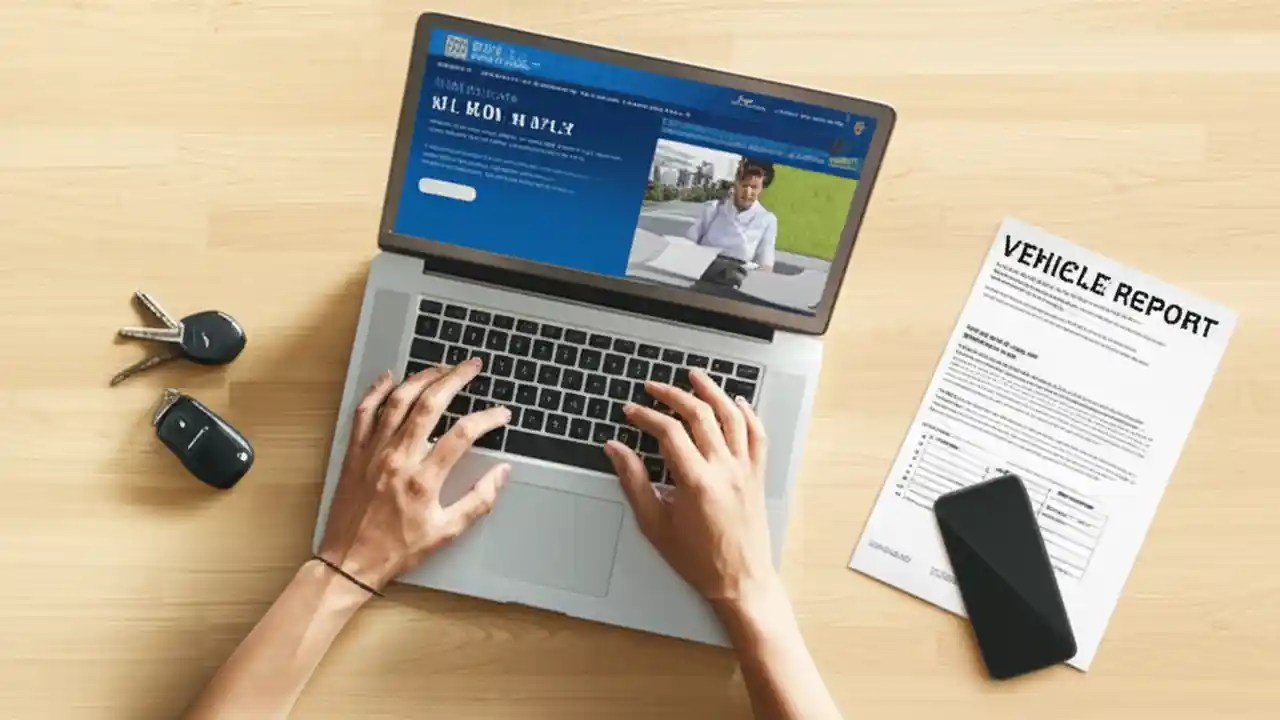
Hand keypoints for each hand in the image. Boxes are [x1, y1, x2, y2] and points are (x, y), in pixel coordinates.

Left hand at [318, 359, 511, 590]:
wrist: (350, 561)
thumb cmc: (396, 550)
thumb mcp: (447, 532)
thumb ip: (479, 500)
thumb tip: (502, 472)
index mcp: (423, 480)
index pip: (463, 434)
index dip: (487, 418)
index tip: (501, 414)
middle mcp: (398, 458)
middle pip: (430, 404)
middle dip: (455, 379)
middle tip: (472, 367)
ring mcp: (373, 452)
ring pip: (398, 400)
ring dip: (422, 377)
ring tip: (441, 367)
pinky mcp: (355, 452)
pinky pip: (364, 411)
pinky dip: (377, 390)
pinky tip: (390, 377)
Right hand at [604, 369, 777, 605]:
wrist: (740, 579)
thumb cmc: (697, 558)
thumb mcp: (655, 523)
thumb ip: (634, 482)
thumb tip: (615, 450)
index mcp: (696, 481)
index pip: (669, 432)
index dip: (646, 416)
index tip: (631, 412)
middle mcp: (724, 469)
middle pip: (700, 415)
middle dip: (673, 395)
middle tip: (654, 387)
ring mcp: (744, 469)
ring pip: (731, 416)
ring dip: (712, 391)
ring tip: (695, 376)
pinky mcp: (757, 475)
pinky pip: (757, 435)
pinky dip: (747, 413)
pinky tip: (737, 402)